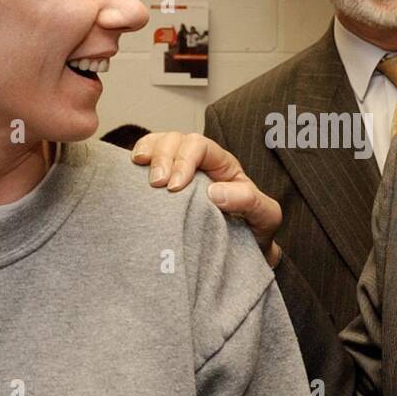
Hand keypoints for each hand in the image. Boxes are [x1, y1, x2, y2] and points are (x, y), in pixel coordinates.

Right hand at [132, 132, 282, 267]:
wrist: (242, 255)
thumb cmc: (255, 231)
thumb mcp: (265, 216)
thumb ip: (249, 200)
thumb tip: (215, 192)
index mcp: (223, 165)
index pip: (200, 146)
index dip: (185, 159)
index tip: (176, 187)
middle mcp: (200, 163)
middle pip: (176, 139)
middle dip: (163, 157)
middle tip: (157, 184)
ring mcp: (178, 172)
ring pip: (158, 144)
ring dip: (147, 153)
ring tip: (141, 173)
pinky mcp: (162, 189)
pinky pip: (145, 164)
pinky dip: (134, 164)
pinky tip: (131, 176)